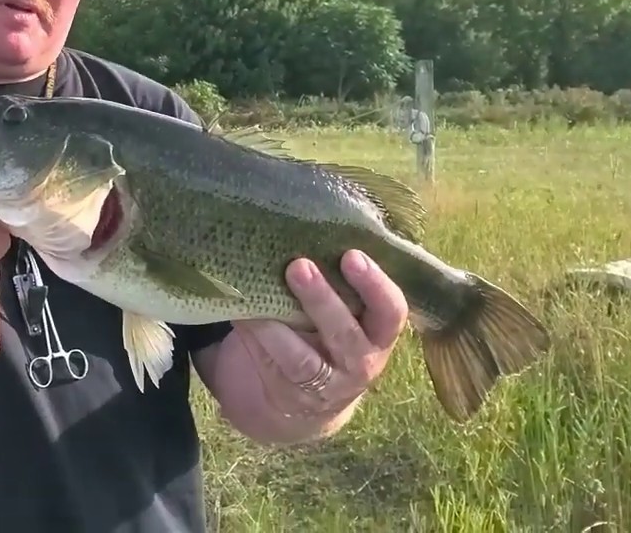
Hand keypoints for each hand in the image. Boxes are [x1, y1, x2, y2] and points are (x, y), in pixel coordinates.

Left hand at [232, 250, 408, 418]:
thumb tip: (308, 227)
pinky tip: (239, 313)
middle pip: (345, 334)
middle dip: (322, 299)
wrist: (305, 402)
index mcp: (379, 333)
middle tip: (299, 266)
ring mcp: (324, 383)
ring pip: (303, 358)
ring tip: (258, 292)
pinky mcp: (289, 392)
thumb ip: (340, 283)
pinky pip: (270, 364)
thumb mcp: (347, 314)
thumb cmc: (328, 336)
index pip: (391, 310)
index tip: (352, 255)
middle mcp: (360, 362)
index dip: (375, 285)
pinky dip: (254, 335)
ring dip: (277, 325)